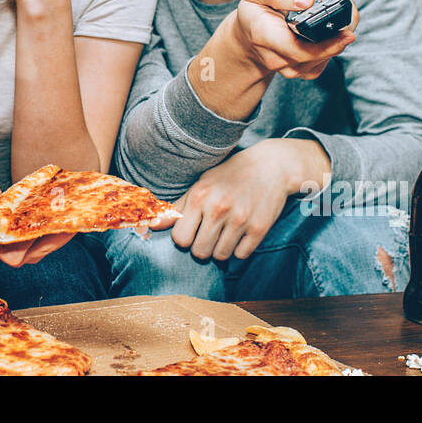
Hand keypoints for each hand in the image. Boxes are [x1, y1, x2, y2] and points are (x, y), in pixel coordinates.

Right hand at [0, 184, 74, 266]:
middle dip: (61, 226)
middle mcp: (21, 257)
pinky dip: (64, 225)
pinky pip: (56, 239)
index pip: (25, 244)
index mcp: (3, 251)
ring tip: (78, 207)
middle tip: (74, 207)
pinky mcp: (41, 249)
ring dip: (67, 225)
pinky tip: (73, 211)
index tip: (53, 216)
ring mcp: (33, 255)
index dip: (40, 231)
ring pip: (55, 242)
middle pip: (47, 244)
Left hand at [172, 138, 329, 260]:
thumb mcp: (201, 184)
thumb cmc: (229, 175)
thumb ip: (177, 207)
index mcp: (200, 196)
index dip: (185, 238)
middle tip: (211, 233)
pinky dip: (240, 249)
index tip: (193, 229)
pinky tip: (242, 233)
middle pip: (199, 252)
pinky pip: (241, 255)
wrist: (271, 166)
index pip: (180, 239)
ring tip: (226, 232)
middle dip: (202, 247)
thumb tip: (151, 225)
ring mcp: (240, 219)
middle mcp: (219, 208)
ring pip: (220, 256)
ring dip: (221, 249)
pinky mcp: (260, 228)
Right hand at [229, 0, 357, 80]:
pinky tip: (336, 25)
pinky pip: (327, 59)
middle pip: (319, 53)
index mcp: (264, 36)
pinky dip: (336, 42)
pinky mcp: (304, 71)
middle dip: (340, 30)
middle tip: (347, 2)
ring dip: (340, 34)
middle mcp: (278, 59)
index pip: (298, 49)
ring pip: (327, 56)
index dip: (326, 44)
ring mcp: (292, 69)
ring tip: (343, 8)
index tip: (347, 33)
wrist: (248, 40)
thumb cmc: (254, 14)